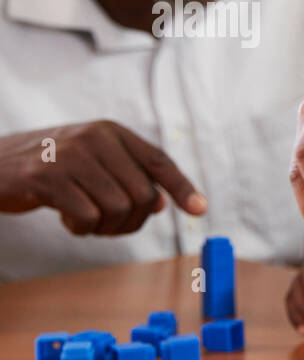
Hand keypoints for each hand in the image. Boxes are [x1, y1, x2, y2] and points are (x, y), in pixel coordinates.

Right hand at [0, 121, 205, 234]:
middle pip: (143, 195)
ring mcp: (70, 156)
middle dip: (133, 221)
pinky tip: (67, 219)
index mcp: (111, 131)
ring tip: (86, 219)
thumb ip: (128, 177)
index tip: (200, 210)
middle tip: (111, 224)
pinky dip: (82, 228)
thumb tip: (162, 203)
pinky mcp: (46, 178)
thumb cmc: (50, 167)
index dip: (182, 187)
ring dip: (107, 227)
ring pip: (119, 208)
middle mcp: (94, 138)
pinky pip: (88, 218)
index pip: (159, 161)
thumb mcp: (92, 162)